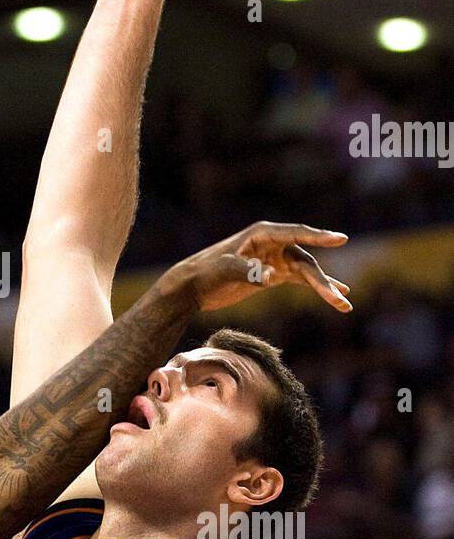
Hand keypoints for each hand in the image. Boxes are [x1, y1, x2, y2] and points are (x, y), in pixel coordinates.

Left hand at [160, 222, 352, 313]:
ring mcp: (274, 259)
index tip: (340, 239)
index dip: (319, 237)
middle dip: (323, 281)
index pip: (296, 233)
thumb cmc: (205, 274)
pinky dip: (317, 287)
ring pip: (306, 272)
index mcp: (262, 235)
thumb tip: (272, 277)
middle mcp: (272, 244)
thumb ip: (248, 271)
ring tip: (345, 304)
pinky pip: (300, 279)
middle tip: (341, 298)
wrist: (192, 287)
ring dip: (325, 288)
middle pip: (305, 260)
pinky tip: (338, 295)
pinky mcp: (273, 274)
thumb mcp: (224, 271)